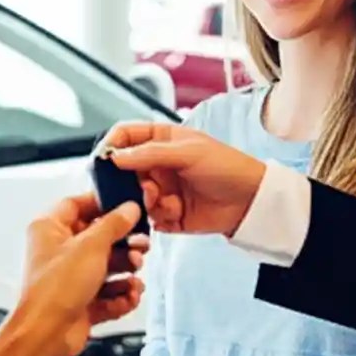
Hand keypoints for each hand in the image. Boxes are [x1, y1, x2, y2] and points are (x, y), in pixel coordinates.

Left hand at [0, 193, 148, 355]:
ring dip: (125, 271)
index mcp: (50, 229)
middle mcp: (58, 252)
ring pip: (106, 267)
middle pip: (98, 238)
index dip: (102, 203)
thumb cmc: (54, 289)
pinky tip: (128, 295)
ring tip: (134, 273)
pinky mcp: (81, 302)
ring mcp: (70, 279)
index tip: (125, 206)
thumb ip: (114, 224)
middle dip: (123, 244)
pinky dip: (121, 295)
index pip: (77, 205)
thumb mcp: (91, 246)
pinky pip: (108, 294)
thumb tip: (128, 209)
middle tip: (139, 245)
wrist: (47, 334)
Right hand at [102, 121, 266, 235]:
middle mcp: (157, 164)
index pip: (125, 137)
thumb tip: (114, 156)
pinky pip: (150, 218)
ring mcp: (162, 189)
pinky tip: (179, 213)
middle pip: (123, 171)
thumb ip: (150, 153)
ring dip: (149, 201)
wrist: (251, 201)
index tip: (104, 160)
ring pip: (135, 197)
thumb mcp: (188, 153)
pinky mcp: (168, 214)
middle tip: (146, 188)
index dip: (112, 146)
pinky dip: (161, 217)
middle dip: (129, 183)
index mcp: (161, 140)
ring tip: (169, 201)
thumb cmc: (226, 167)